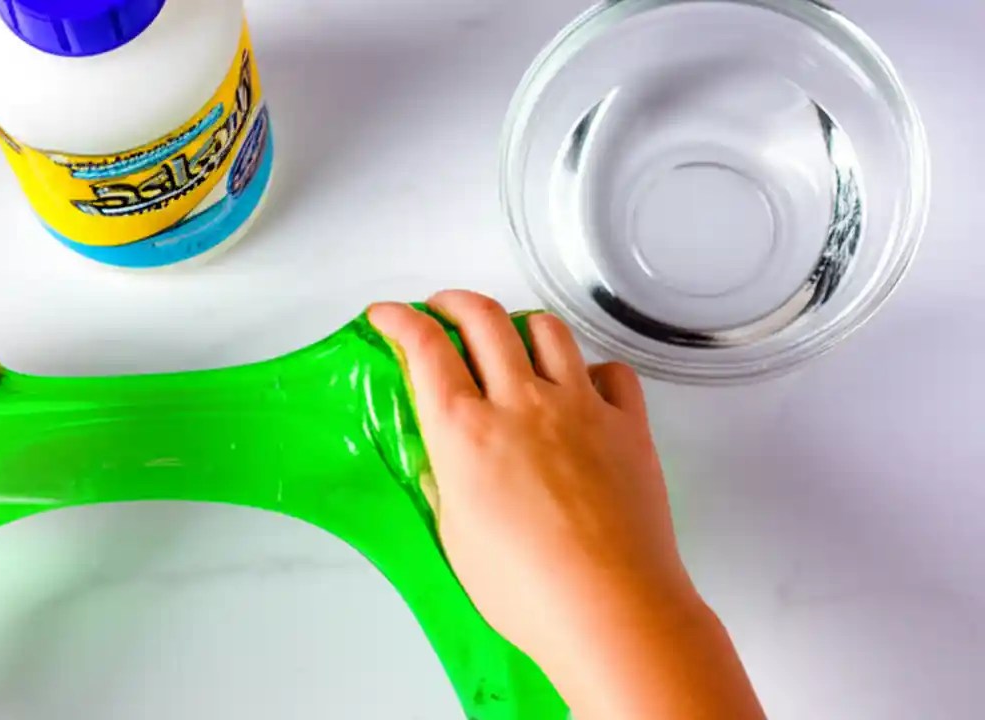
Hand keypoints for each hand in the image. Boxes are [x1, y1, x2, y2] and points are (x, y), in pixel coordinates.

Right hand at [370, 291, 762, 719]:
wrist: (612, 610)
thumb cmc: (525, 589)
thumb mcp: (456, 536)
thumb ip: (446, 481)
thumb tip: (444, 456)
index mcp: (466, 431)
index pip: (425, 347)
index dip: (399, 319)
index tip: (388, 315)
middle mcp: (521, 403)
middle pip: (484, 316)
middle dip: (453, 302)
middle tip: (441, 310)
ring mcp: (580, 407)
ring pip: (547, 329)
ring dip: (519, 323)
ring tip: (510, 340)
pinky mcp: (627, 424)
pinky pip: (610, 372)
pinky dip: (589, 368)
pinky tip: (581, 387)